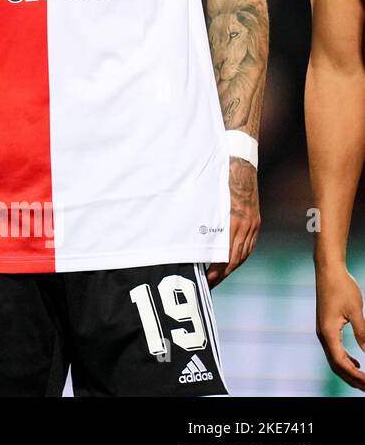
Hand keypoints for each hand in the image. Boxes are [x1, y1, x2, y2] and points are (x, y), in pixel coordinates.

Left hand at [206, 157, 259, 285]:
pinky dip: (241, 255)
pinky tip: (232, 261)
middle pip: (235, 258)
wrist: (239, 160)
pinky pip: (250, 244)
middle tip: (208, 284)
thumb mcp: (207, 198)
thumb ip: (201, 217)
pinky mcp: (255, 220)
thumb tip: (188, 238)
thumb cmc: (217, 176)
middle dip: (222, 274)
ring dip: (231, 267)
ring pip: (244, 253)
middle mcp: (245, 224)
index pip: (225, 255)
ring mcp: (253, 223)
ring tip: (218, 277)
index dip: (216, 271)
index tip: (204, 280)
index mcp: (232, 221)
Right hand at [314, 264, 364, 389]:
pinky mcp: (326, 327)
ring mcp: (323, 331)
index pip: (341, 363)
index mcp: (328, 332)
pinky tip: (357, 362)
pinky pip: (335, 349)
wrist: (328, 271)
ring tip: (364, 380)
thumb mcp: (356, 311)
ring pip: (335, 359)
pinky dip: (346, 360)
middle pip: (336, 365)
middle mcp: (323, 334)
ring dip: (350, 371)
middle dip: (353, 378)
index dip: (356, 376)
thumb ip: (363, 333)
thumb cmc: (342, 288)